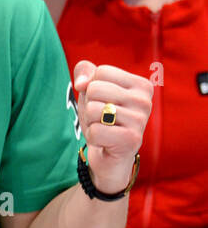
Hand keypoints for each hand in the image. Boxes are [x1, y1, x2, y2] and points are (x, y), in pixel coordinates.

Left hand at [73, 60, 151, 194]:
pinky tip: (105, 141)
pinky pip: (95, 130)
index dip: (92, 87)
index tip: (104, 102)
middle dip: (89, 105)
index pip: (101, 71)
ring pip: (93, 109)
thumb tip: (81, 83)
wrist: (109, 155)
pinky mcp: (132, 140)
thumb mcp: (91, 91)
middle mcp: (145, 101)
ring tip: (104, 129)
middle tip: (102, 119)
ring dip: (90, 122)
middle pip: (95, 88)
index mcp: (141, 85)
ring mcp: (141, 120)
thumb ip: (85, 72)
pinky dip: (93, 137)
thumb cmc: (101, 119)